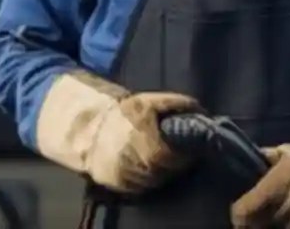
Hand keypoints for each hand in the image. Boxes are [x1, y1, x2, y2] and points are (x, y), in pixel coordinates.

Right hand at [35, 71, 202, 194]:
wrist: (90, 126)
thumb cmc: (125, 112)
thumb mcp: (150, 101)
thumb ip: (176, 103)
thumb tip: (200, 110)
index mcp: (141, 139)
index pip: (168, 156)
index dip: (182, 157)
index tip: (191, 152)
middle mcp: (130, 160)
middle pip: (161, 171)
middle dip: (175, 166)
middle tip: (182, 158)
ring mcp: (121, 174)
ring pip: (151, 182)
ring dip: (162, 174)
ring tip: (168, 163)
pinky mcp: (114, 183)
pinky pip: (137, 188)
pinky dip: (148, 181)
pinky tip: (152, 170)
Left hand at [230, 144, 289, 228]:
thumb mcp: (286, 153)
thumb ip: (265, 159)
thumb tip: (245, 162)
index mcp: (283, 176)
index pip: (247, 207)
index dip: (239, 216)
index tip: (240, 219)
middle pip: (263, 224)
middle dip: (257, 226)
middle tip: (256, 224)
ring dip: (278, 228)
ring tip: (277, 223)